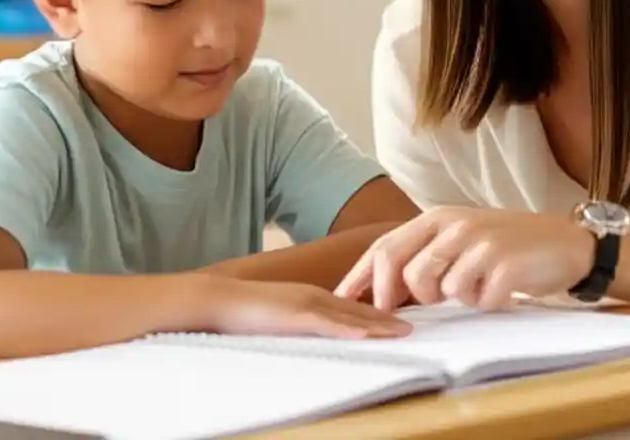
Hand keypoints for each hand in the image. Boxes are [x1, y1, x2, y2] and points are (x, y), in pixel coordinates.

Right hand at [209, 278, 411, 338]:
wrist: (219, 300)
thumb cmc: (243, 311)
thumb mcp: (278, 314)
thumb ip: (296, 320)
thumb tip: (308, 331)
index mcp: (310, 296)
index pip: (349, 305)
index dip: (374, 312)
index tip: (395, 321)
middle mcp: (314, 295)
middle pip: (357, 308)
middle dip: (385, 318)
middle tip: (411, 327)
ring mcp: (307, 303)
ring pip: (350, 315)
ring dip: (378, 324)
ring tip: (403, 332)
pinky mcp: (297, 315)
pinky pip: (329, 323)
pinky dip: (351, 329)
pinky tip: (369, 335)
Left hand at [335, 207, 593, 311]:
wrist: (565, 243)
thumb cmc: (505, 247)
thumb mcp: (459, 239)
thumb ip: (422, 255)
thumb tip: (376, 292)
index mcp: (437, 218)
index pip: (384, 248)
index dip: (360, 279)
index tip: (342, 303)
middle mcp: (455, 225)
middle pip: (403, 270)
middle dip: (397, 298)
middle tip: (413, 312)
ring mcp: (481, 242)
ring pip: (439, 287)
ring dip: (454, 298)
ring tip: (475, 288)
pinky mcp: (505, 264)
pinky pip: (478, 299)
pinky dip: (486, 303)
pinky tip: (499, 292)